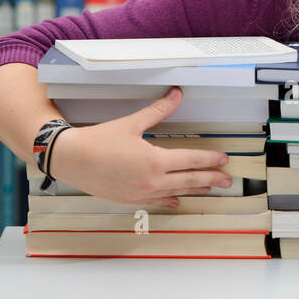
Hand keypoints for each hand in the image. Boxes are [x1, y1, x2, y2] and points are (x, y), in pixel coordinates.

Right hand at [48, 87, 233, 207]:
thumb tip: (176, 95)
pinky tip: (177, 201)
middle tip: (227, 181)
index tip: (223, 160)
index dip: (210, 160)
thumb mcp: (131, 123)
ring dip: (194, 191)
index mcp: (155, 161)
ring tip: (208, 190)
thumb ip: (158, 111)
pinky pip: (156, 202)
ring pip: (176, 193)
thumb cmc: (98, 141)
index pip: (192, 160)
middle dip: (210, 180)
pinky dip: (170, 201)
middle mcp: (152, 181)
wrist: (71, 160)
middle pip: (189, 180)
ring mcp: (141, 193)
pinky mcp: (130, 199)